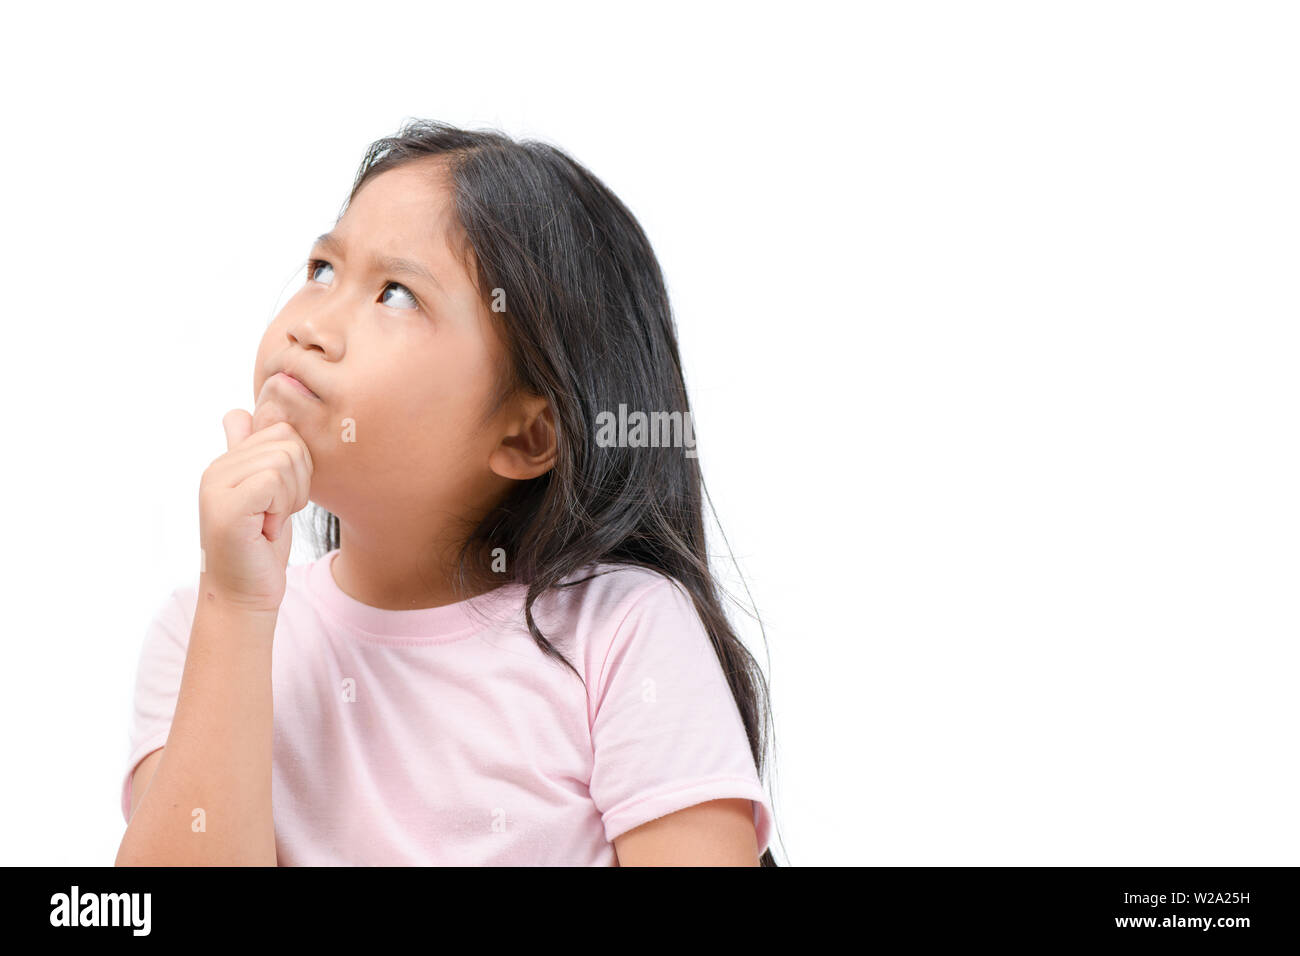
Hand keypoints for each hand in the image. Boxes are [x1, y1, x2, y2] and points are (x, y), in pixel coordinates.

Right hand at [197, 410, 313, 613]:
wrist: (244, 594)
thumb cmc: (260, 548)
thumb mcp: (267, 495)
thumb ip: (259, 457)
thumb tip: (244, 413)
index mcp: (227, 460)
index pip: (278, 426)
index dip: (296, 459)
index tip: (281, 494)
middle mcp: (216, 467)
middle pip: (288, 441)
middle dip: (298, 480)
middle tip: (277, 513)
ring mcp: (217, 484)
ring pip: (284, 459)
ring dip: (291, 497)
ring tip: (270, 521)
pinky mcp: (227, 504)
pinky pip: (274, 480)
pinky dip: (282, 507)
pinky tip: (267, 529)